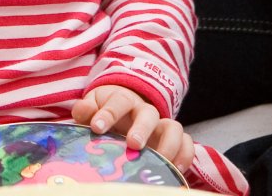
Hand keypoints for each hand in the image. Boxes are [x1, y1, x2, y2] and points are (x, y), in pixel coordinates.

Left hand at [71, 84, 194, 170]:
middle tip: (132, 144)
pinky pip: (187, 143)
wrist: (121, 114)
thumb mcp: (92, 109)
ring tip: (158, 159)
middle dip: (142, 129)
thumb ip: (86, 110)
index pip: (119, 101)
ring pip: (173, 128)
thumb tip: (84, 110)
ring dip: (168, 143)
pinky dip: (185, 155)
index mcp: (124, 101)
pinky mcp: (174, 142)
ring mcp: (161, 127)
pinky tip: (175, 169)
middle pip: (149, 114)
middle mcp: (145, 112)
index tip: (96, 127)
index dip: (108, 113)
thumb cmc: (104, 114)